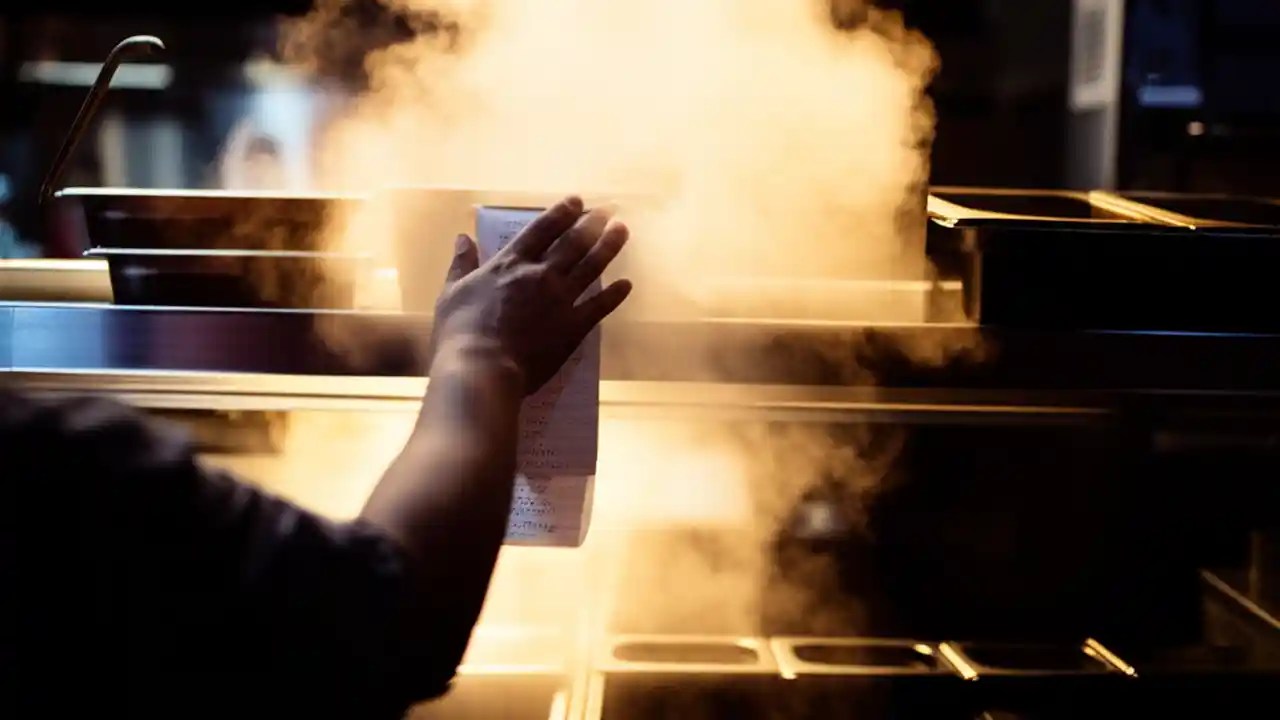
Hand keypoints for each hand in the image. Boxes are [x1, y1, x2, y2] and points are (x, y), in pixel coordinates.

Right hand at [430, 195, 631, 393]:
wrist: (483, 369)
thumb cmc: (460, 333)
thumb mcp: (452, 292)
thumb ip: (461, 264)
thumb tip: (462, 238)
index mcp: (511, 263)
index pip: (542, 229)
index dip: (562, 213)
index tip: (577, 201)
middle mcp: (541, 274)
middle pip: (574, 242)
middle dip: (593, 223)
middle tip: (609, 211)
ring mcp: (561, 300)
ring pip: (592, 266)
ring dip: (609, 247)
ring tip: (622, 231)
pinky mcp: (574, 327)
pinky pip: (600, 306)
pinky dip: (615, 295)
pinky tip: (626, 285)